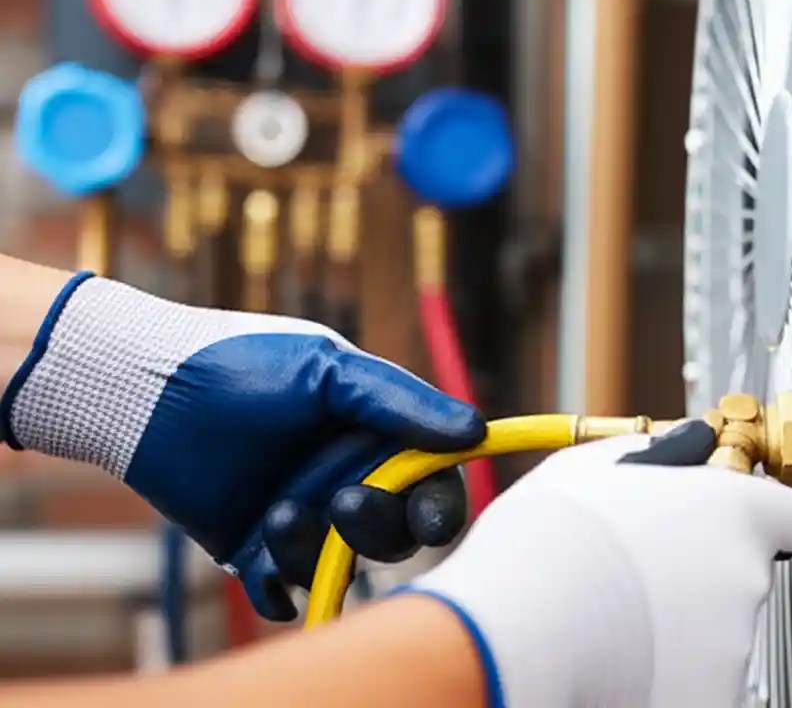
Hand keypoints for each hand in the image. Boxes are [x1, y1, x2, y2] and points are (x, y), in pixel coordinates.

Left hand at [0, 274, 485, 619]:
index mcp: (373, 439)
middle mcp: (346, 482)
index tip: (434, 518)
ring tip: (276, 513)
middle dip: (378, 526)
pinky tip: (264, 568)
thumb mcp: (331, 371)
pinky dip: (279, 589)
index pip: (430, 484)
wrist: (148, 392)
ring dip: (318, 548)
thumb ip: (404, 403)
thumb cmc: (243, 366)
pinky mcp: (253, 552)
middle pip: (395, 532)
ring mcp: (302, 519)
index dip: (440, 505)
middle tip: (344, 502)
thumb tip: (477, 433)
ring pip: (341, 563)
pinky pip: (283, 591)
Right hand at [403, 421, 791, 706]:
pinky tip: (615, 660)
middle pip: (740, 575)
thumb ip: (658, 452)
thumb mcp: (592, 466)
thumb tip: (685, 445)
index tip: (713, 524)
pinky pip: (696, 680)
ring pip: (715, 634)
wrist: (511, 637)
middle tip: (633, 574)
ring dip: (678, 627)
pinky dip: (665, 674)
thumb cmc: (543, 549)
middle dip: (698, 575)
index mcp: (735, 514)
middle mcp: (748, 581)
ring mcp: (733, 650)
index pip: (781, 516)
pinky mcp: (711, 699)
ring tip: (608, 619)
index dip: (744, 519)